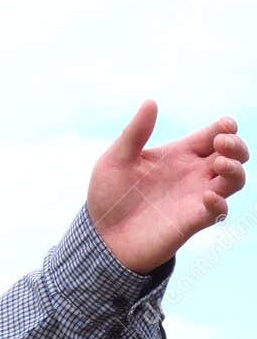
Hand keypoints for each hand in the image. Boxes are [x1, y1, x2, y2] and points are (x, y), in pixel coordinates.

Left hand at [88, 102, 247, 273]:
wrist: (101, 236)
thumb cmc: (109, 195)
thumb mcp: (116, 159)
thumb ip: (135, 133)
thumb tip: (151, 102)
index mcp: (178, 155)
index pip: (212, 135)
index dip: (225, 128)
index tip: (224, 125)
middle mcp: (193, 174)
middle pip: (232, 155)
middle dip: (236, 146)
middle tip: (223, 142)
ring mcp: (195, 198)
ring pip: (234, 181)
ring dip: (234, 170)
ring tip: (220, 164)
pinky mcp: (192, 222)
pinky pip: (219, 211)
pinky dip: (219, 203)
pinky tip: (206, 196)